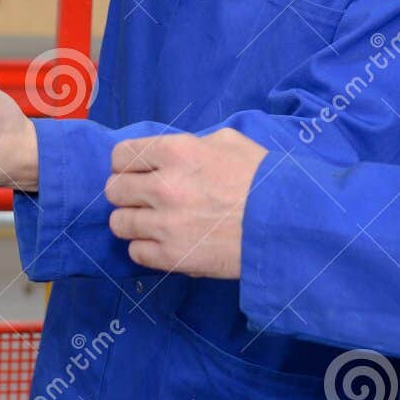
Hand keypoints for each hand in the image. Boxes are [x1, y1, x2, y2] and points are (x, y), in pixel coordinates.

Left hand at [104, 128, 266, 278]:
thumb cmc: (262, 179)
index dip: (126, 164)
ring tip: (154, 223)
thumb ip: (192, 144)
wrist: (285, 224)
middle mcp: (162, 186)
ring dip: (134, 222)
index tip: (136, 171)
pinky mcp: (171, 257)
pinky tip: (165, 243)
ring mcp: (164, 224)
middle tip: (144, 199)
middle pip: (114, 190)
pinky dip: (146, 249)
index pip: (120, 155)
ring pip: (119, 223)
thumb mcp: (229, 142)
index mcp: (175, 152)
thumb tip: (171, 153)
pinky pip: (135, 253)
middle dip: (127, 193)